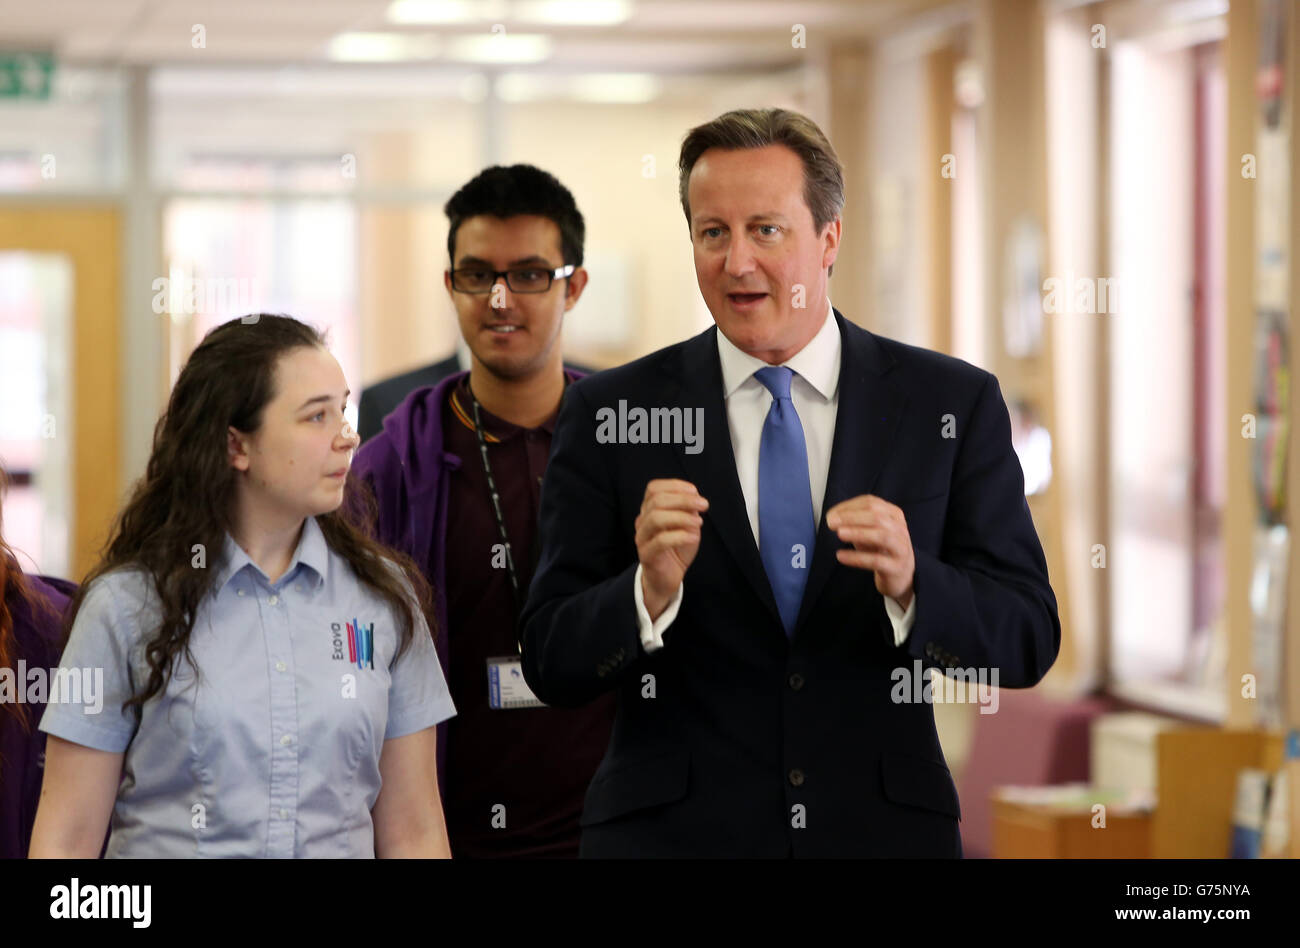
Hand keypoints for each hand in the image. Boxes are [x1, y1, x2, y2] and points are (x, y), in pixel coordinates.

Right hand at [635, 478, 707, 620]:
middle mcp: (642, 522)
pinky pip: (661, 541)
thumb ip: (688, 511)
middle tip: (704, 505)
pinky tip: (694, 537)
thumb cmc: (677, 549)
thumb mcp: (687, 526)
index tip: (695, 491)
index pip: (653, 489)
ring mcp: (642, 538)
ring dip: (682, 517)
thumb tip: (695, 499)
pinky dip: (680, 536)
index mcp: (649, 511)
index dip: (675, 486)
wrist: (667, 578)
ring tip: (699, 522)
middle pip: (656, 501)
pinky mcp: (646, 555)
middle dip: (683, 500)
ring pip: (656, 519)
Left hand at [826, 495, 914, 609]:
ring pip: (882, 536)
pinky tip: (841, 556)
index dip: (849, 507)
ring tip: (839, 534)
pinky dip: (857, 557)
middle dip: (851, 518)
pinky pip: (876, 560)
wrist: (901, 575)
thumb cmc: (881, 548)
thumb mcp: (869, 531)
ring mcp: (901, 548)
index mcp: (894, 514)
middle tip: (831, 522)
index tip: (831, 514)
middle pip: (877, 517)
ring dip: (858, 533)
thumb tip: (832, 518)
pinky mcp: (896, 568)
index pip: (871, 503)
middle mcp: (900, 529)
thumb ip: (854, 522)